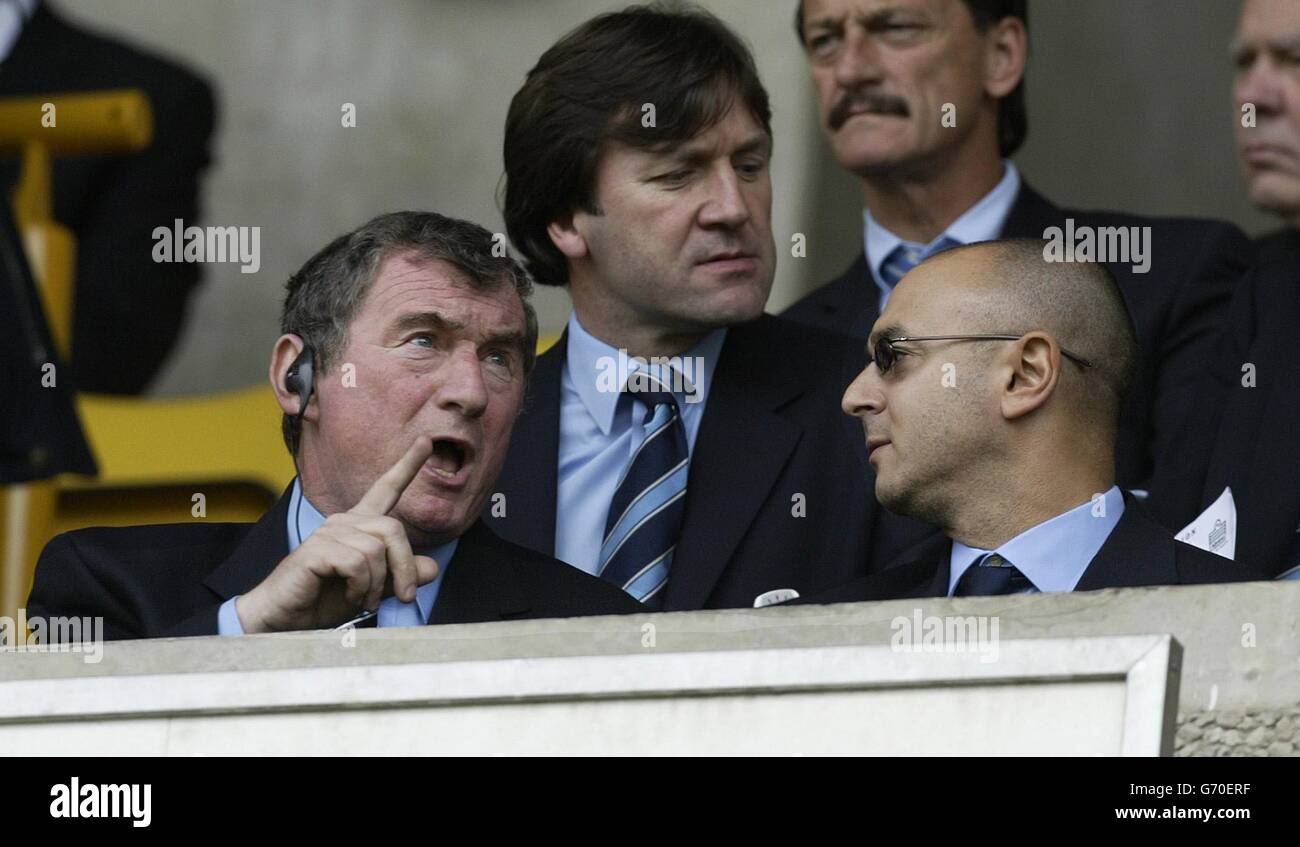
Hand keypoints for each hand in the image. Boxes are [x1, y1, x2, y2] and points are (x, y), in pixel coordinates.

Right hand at [236, 437, 440, 632]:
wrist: (286, 620)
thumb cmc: (326, 600)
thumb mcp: (374, 590)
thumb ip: (400, 577)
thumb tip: (432, 568)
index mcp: (359, 525)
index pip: (386, 489)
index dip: (407, 466)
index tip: (426, 441)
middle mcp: (344, 522)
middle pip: (394, 529)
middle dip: (404, 567)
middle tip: (405, 598)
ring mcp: (328, 533)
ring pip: (376, 550)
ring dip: (378, 584)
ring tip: (364, 599)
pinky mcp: (316, 549)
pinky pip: (357, 563)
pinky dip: (361, 587)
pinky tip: (349, 596)